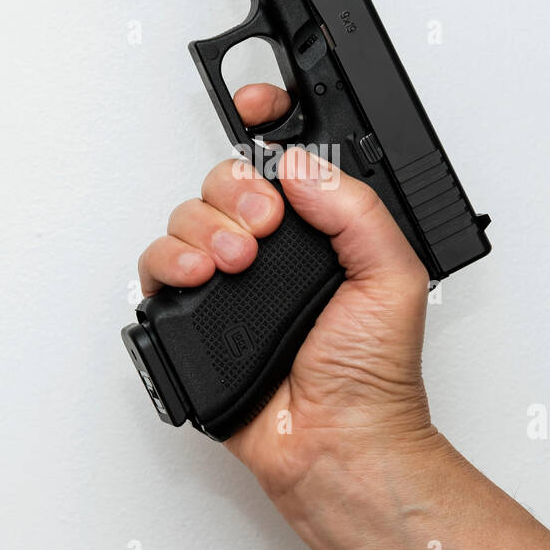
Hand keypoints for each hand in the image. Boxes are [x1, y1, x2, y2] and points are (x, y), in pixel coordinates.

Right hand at [137, 84, 439, 503]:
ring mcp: (231, 283)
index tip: (257, 107)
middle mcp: (273, 251)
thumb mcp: (392, 274)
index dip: (266, 122)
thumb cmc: (373, 377)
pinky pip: (157, 268)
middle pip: (227, 180)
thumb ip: (355, 208)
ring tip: (236, 261)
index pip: (285, 159)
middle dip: (237, 189)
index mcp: (322, 231)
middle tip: (263, 224)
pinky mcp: (195, 317)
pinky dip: (168, 261)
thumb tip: (300, 165)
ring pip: (189, 216)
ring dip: (205, 226)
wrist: (339, 442)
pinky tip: (200, 275)